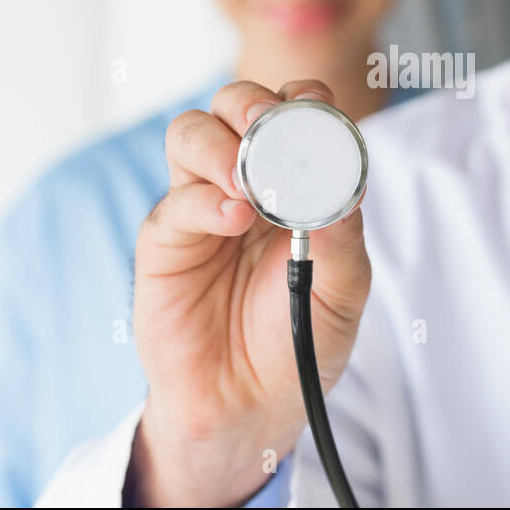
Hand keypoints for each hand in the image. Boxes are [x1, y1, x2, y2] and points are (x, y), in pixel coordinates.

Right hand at [127, 79, 371, 505]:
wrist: (250, 407)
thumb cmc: (297, 341)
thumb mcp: (343, 290)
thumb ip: (343, 233)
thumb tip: (340, 178)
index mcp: (296, 182)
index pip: (295, 112)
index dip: (305, 102)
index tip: (320, 117)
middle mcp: (246, 182)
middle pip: (235, 105)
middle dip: (254, 104)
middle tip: (273, 130)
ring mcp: (202, 206)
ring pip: (191, 133)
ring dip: (220, 142)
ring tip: (248, 182)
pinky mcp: (166, 240)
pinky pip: (175, 201)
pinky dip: (205, 200)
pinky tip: (234, 220)